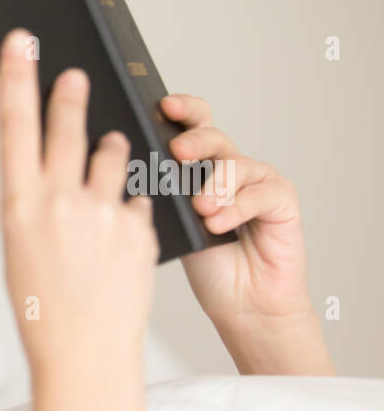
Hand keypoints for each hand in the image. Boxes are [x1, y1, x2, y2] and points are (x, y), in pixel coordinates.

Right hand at [0, 29, 158, 372]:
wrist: (84, 354)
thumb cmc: (41, 308)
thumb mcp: (19, 251)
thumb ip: (34, 206)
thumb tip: (52, 170)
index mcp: (19, 205)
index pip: (14, 125)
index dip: (16, 78)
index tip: (20, 42)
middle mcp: (59, 199)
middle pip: (68, 125)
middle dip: (72, 93)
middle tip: (79, 73)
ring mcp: (103, 211)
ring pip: (113, 155)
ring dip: (112, 150)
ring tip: (110, 155)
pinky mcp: (139, 227)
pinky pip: (136, 199)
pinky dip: (129, 206)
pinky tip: (118, 234)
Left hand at [162, 94, 332, 373]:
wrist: (242, 305)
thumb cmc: (205, 267)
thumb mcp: (172, 227)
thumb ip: (162, 194)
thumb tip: (128, 169)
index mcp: (198, 168)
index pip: (190, 126)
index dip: (180, 111)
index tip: (161, 106)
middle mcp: (228, 168)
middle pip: (213, 137)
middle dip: (194, 141)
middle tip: (177, 152)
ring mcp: (257, 181)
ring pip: (235, 164)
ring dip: (214, 185)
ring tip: (199, 208)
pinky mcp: (282, 200)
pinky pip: (259, 193)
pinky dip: (236, 208)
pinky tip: (218, 223)